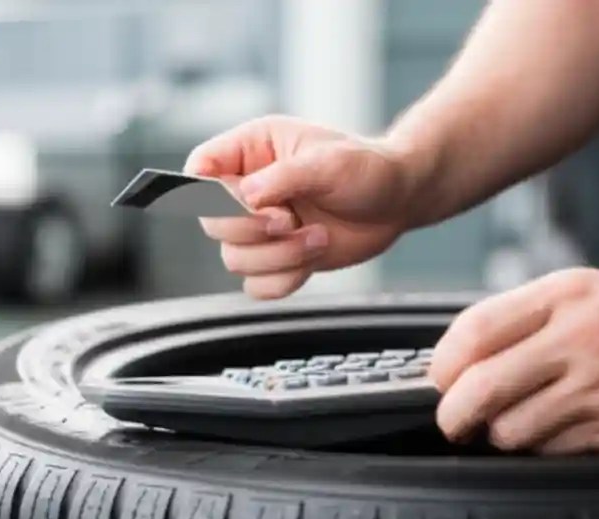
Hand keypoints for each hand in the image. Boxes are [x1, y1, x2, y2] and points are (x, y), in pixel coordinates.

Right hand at [185, 116, 426, 298]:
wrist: (397, 201)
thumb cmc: (366, 168)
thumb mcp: (328, 162)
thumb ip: (284, 176)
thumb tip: (248, 196)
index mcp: (250, 151)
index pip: (201, 167)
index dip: (204, 188)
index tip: (240, 198)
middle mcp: (246, 190)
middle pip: (212, 222)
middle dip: (253, 229)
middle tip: (290, 220)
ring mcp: (257, 228)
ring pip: (234, 259)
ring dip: (278, 256)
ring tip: (316, 237)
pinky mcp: (273, 259)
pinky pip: (256, 287)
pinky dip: (284, 279)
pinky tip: (312, 257)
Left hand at [432, 268, 598, 454]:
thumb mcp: (573, 293)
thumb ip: (512, 319)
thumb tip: (447, 363)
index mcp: (564, 296)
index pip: (475, 331)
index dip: (442, 363)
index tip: (438, 378)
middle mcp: (583, 339)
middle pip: (482, 387)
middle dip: (452, 412)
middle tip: (452, 418)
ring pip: (509, 429)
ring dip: (498, 431)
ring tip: (512, 416)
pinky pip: (547, 450)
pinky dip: (537, 444)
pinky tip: (552, 425)